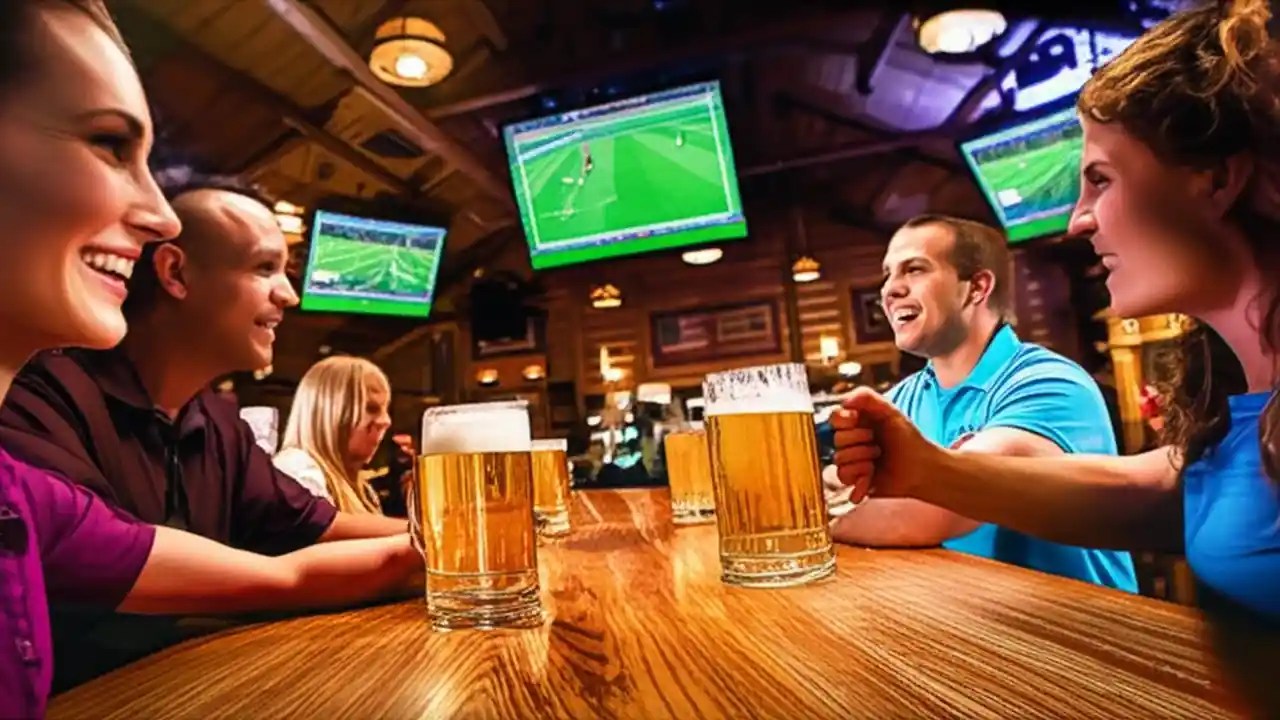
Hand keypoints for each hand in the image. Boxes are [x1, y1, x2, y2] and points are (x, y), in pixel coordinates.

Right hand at [830, 387, 939, 502]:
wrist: (922, 467)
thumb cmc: (908, 438)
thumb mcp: (890, 411)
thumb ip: (867, 397)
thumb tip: (843, 401)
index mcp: (857, 423)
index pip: (834, 418)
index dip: (843, 420)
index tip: (857, 419)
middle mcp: (852, 441)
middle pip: (836, 440)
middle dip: (859, 442)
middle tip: (878, 445)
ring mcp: (852, 461)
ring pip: (839, 460)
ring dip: (861, 460)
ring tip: (877, 460)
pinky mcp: (855, 480)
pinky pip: (843, 477)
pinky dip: (859, 477)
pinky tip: (871, 476)